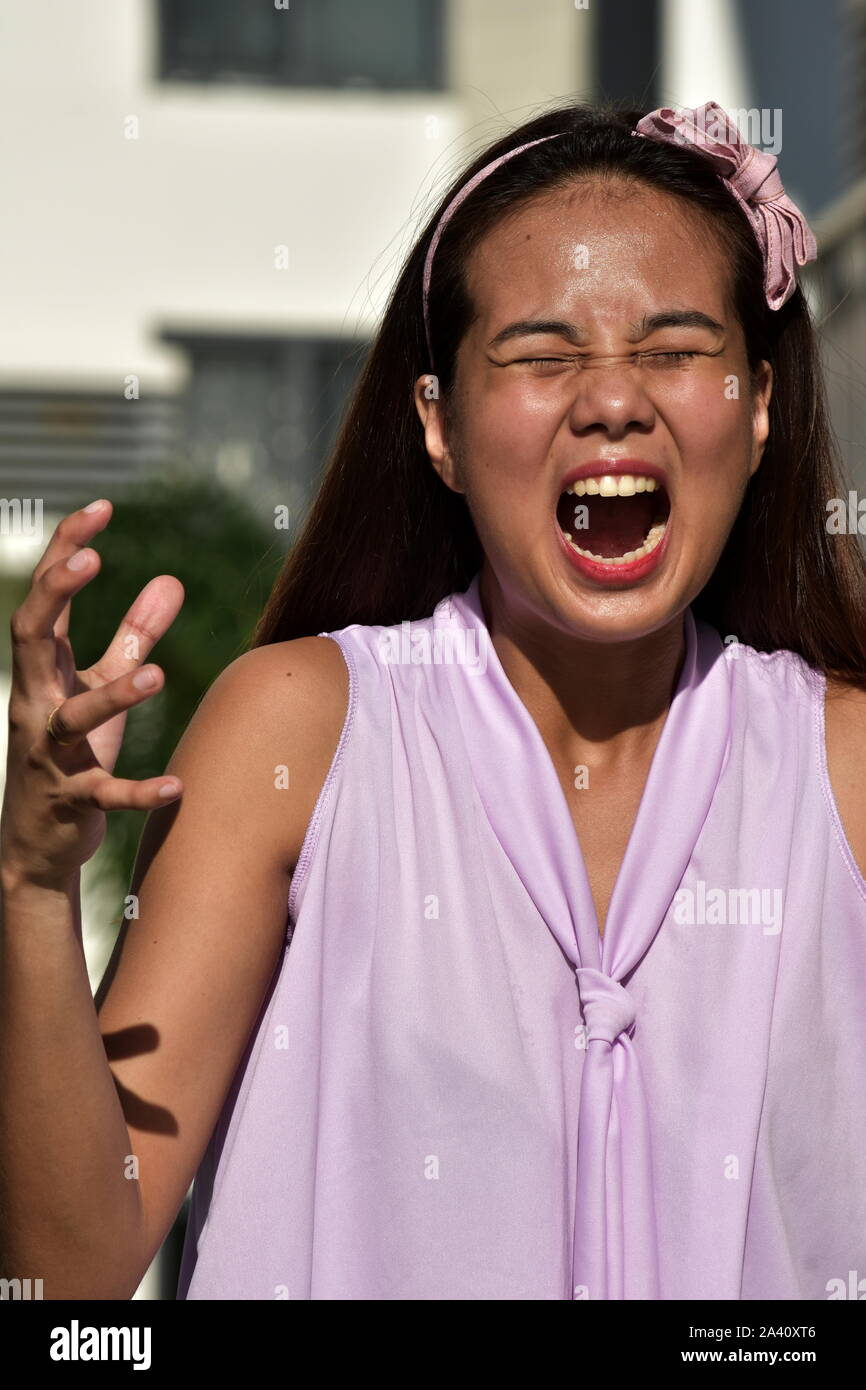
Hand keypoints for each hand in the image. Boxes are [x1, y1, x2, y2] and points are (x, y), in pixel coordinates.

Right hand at [1, 499, 184, 887]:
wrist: (34, 843)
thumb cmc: (71, 752)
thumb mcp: (101, 687)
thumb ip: (134, 636)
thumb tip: (171, 579)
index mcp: (43, 671)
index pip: (46, 599)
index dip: (65, 550)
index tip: (100, 506)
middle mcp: (36, 703)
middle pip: (30, 637)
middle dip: (54, 594)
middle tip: (91, 557)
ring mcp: (49, 754)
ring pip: (71, 719)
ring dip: (112, 697)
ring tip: (156, 676)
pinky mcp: (71, 801)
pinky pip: (104, 795)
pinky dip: (138, 792)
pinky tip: (177, 787)